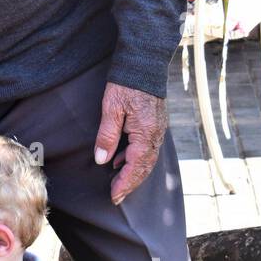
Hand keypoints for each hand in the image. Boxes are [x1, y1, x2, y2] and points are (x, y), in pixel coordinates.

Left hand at [94, 81, 167, 205]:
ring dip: (133, 173)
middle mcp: (156, 135)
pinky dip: (135, 158)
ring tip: (118, 183)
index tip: (113, 197)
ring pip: (147, 159)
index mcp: (145, 133)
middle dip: (130, 184)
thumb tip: (102, 160)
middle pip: (144, 167)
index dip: (124, 184)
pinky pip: (147, 148)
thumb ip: (107, 136)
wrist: (144, 63)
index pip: (135, 167)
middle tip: (116, 197)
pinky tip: (121, 160)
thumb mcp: (112, 109)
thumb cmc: (126, 84)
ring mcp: (158, 129)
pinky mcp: (155, 123)